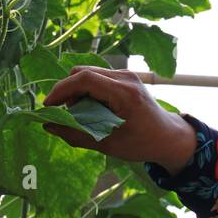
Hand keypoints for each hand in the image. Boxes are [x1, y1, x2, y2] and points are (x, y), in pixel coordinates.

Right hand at [41, 65, 196, 173]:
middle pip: (83, 72)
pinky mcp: (125, 78)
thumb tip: (48, 126)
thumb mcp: (109, 145)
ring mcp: (127, 75)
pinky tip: (92, 110)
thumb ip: (77, 135)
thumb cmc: (143, 144)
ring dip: (77, 91)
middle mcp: (126, 78)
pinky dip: (88, 91)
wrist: (169, 137)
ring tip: (81, 115)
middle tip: (65, 114)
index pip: (85, 79)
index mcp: (125, 94)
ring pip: (88, 73)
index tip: (48, 106)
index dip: (62, 90)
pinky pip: (98, 77)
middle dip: (67, 91)